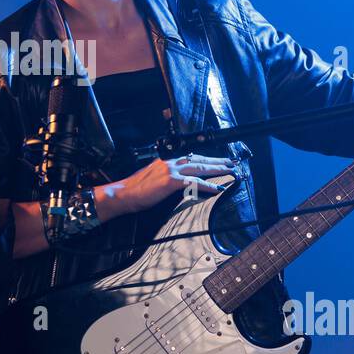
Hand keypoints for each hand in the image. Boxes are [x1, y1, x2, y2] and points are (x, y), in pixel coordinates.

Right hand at [95, 154, 236, 218]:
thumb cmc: (135, 191)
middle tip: (230, 162)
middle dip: (216, 161)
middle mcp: (169, 163)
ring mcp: (170, 171)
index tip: (216, 160)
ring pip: (199, 168)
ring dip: (216, 169)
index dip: (204, 159)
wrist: (122, 194)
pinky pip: (194, 183)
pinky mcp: (170, 182)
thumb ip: (165, 179)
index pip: (189, 158)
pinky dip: (207, 185)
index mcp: (165, 163)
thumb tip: (177, 183)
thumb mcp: (152, 180)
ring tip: (229, 170)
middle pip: (198, 160)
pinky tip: (217, 188)